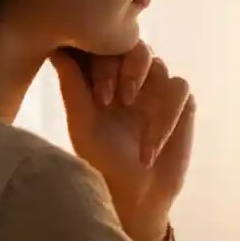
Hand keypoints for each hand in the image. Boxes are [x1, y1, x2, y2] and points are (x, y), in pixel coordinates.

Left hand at [49, 43, 194, 240]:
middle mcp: (132, 79)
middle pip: (134, 45)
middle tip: (114, 97)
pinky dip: (166, 114)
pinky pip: (180, 89)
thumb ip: (73, 85)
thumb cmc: (102, 160)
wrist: (135, 195)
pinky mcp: (182, 104)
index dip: (102, 59)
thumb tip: (57, 47)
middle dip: (125, 66)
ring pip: (158, 62)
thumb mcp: (82, 123)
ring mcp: (158, 90)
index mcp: (105, 78)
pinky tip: (151, 145)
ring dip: (143, 83)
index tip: (98, 95)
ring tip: (128, 109)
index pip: (105, 47)